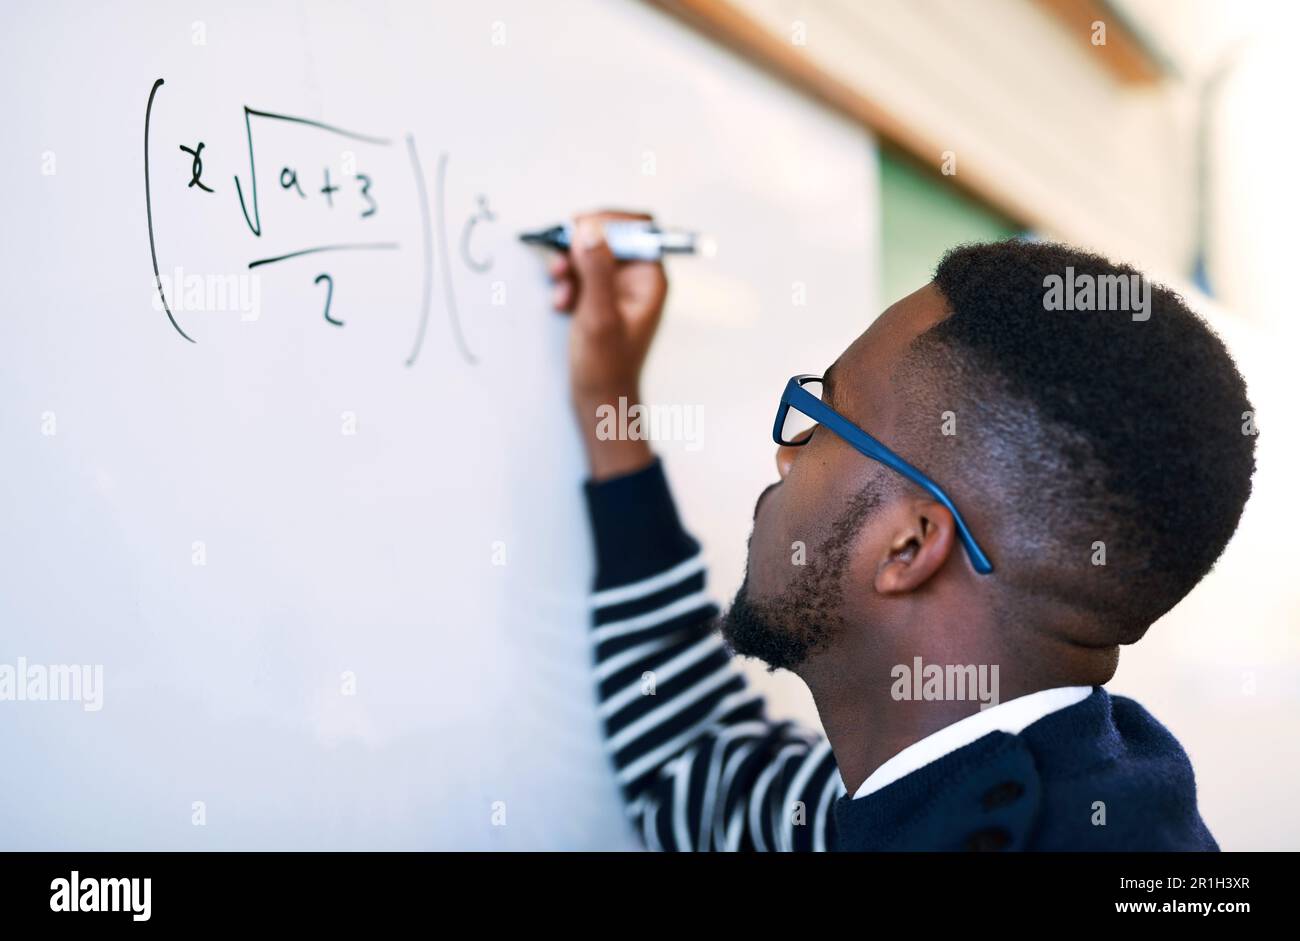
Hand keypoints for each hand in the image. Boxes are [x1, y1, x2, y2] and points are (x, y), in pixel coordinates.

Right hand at [549, 210, 667, 478]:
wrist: (599, 400)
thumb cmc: (606, 366)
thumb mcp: (599, 316)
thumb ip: (596, 271)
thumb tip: (589, 230)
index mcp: (651, 279)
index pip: (639, 227)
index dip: (608, 221)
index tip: (578, 229)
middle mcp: (639, 279)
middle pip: (611, 236)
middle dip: (582, 244)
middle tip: (560, 260)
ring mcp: (620, 289)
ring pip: (592, 254)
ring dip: (570, 264)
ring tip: (558, 286)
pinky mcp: (602, 299)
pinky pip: (583, 274)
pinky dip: (568, 281)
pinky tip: (560, 302)